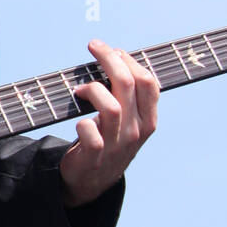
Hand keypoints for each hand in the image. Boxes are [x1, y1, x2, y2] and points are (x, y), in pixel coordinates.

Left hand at [59, 39, 158, 208]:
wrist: (92, 181)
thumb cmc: (107, 141)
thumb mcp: (127, 121)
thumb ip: (126, 97)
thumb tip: (112, 59)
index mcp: (148, 120)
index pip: (148, 83)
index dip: (130, 61)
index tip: (114, 50)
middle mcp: (136, 131)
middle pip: (129, 86)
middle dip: (110, 60)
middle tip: (94, 46)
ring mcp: (116, 145)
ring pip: (111, 108)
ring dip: (93, 90)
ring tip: (80, 89)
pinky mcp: (94, 156)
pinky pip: (90, 133)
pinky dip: (82, 123)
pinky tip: (78, 120)